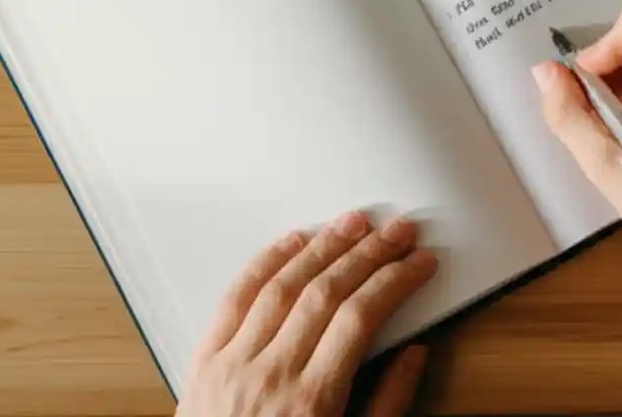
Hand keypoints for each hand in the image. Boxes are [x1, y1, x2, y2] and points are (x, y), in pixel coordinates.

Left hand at [175, 212, 437, 416]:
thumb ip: (387, 404)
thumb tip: (414, 356)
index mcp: (312, 403)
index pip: (361, 317)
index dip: (396, 280)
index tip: (419, 263)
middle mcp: (270, 376)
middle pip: (327, 292)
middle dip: (369, 253)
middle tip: (398, 231)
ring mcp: (232, 366)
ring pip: (281, 286)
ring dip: (322, 246)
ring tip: (353, 223)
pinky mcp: (203, 363)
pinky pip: (233, 299)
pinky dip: (263, 264)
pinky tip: (291, 242)